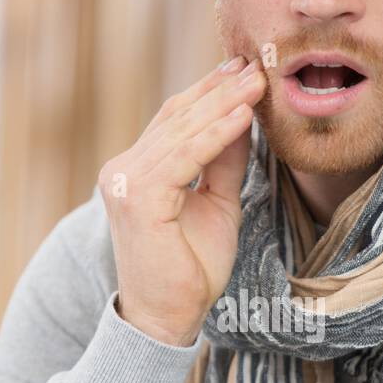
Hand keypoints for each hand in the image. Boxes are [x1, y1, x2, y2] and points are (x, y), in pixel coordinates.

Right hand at [98, 54, 266, 346]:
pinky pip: (184, 157)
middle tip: (259, 65)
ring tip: (259, 84)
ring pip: (181, 132)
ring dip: (223, 104)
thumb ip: (224, 162)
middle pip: (177, 118)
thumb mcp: (217, 204)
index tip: (244, 69)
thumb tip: (243, 115)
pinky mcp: (138, 198)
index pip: (174, 120)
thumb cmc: (190, 269)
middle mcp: (123, 169)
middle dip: (221, 90)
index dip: (209, 92)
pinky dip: (215, 135)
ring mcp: (125, 181)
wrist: (168, 317)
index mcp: (137, 169)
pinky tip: (243, 117)